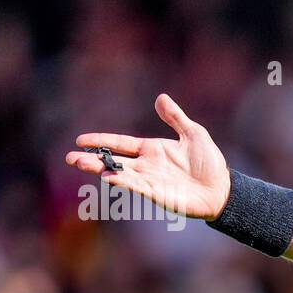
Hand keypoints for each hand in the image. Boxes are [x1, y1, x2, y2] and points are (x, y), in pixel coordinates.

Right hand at [65, 93, 231, 220]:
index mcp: (152, 150)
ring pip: (120, 174)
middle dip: (91, 159)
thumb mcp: (193, 134)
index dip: (101, 142)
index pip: (121, 144)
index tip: (80, 140)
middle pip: (114, 161)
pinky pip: (137, 187)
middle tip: (69, 158)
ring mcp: (151, 180)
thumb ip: (176, 117)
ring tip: (80, 164)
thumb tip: (161, 97)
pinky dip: (123, 181)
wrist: (223, 188)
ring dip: (100, 170)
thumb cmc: (210, 163)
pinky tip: (109, 176)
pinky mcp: (159, 194)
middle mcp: (147, 165)